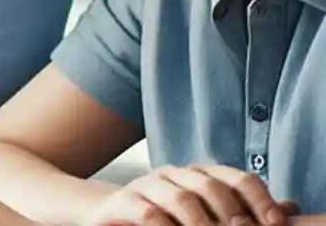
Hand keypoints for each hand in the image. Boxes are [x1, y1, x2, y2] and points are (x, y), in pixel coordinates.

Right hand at [82, 165, 298, 225]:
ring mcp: (148, 185)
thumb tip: (289, 207)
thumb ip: (242, 210)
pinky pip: (147, 212)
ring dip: (200, 223)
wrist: (106, 214)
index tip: (274, 224)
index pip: (236, 177)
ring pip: (180, 198)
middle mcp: (175, 174)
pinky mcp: (123, 201)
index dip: (258, 199)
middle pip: (210, 186)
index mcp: (199, 175)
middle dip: (231, 213)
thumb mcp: (203, 212)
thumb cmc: (162, 216)